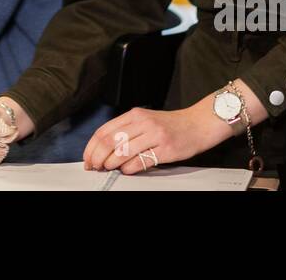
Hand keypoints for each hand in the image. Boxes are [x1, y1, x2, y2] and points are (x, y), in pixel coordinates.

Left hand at [83, 105, 214, 174]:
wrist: (198, 124)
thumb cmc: (170, 125)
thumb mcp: (146, 120)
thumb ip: (127, 130)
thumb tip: (104, 149)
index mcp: (135, 115)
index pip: (104, 131)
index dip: (91, 147)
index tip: (87, 158)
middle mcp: (143, 123)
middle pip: (109, 142)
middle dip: (97, 157)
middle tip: (94, 167)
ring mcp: (155, 135)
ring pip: (122, 152)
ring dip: (110, 164)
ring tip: (108, 169)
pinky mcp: (166, 149)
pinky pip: (140, 161)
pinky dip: (129, 169)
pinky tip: (127, 170)